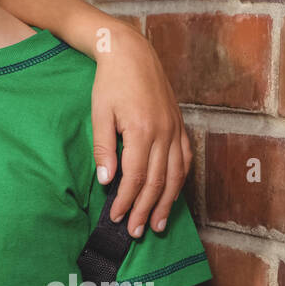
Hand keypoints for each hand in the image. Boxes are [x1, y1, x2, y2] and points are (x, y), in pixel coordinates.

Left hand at [91, 24, 191, 237]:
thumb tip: (107, 181)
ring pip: (175, 175)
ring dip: (166, 202)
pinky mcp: (179, 125)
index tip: (115, 217)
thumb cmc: (110, 82)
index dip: (126, 201)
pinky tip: (173, 194)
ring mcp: (175, 129)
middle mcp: (164, 133)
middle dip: (145, 210)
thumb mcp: (99, 114)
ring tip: (158, 224)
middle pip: (157, 182)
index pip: (135, 178)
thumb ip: (103, 148)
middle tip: (135, 232)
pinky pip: (184, 159)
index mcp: (141, 131)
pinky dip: (179, 180)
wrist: (131, 53)